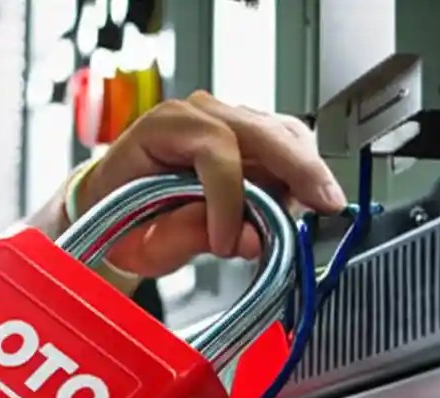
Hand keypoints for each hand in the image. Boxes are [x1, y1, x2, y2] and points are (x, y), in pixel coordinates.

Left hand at [27, 90, 346, 280]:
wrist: (114, 205)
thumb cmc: (122, 215)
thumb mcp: (144, 236)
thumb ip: (190, 235)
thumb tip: (252, 239)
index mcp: (162, 126)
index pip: (214, 148)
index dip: (228, 197)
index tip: (227, 242)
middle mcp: (198, 113)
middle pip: (262, 130)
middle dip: (299, 169)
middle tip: (325, 205)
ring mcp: (227, 120)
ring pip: (284, 133)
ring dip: (306, 171)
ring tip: (318, 208)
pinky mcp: (248, 137)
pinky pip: (287, 144)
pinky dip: (301, 173)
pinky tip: (305, 201)